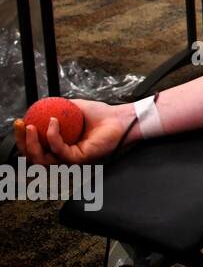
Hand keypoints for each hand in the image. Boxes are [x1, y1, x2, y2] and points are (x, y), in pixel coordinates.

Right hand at [14, 99, 130, 166]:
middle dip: (22, 142)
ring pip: (43, 159)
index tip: (19, 122)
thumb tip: (37, 107)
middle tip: (21, 125)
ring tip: (32, 127)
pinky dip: (53, 136)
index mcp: (58, 146)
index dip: (22, 137)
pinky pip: (60, 151)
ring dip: (33, 143)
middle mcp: (62, 156)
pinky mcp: (80, 159)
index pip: (34, 148)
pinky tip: (53, 123)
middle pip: (34, 157)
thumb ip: (54, 109)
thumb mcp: (72, 108)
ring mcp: (70, 160)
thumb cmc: (99, 114)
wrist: (118, 117)